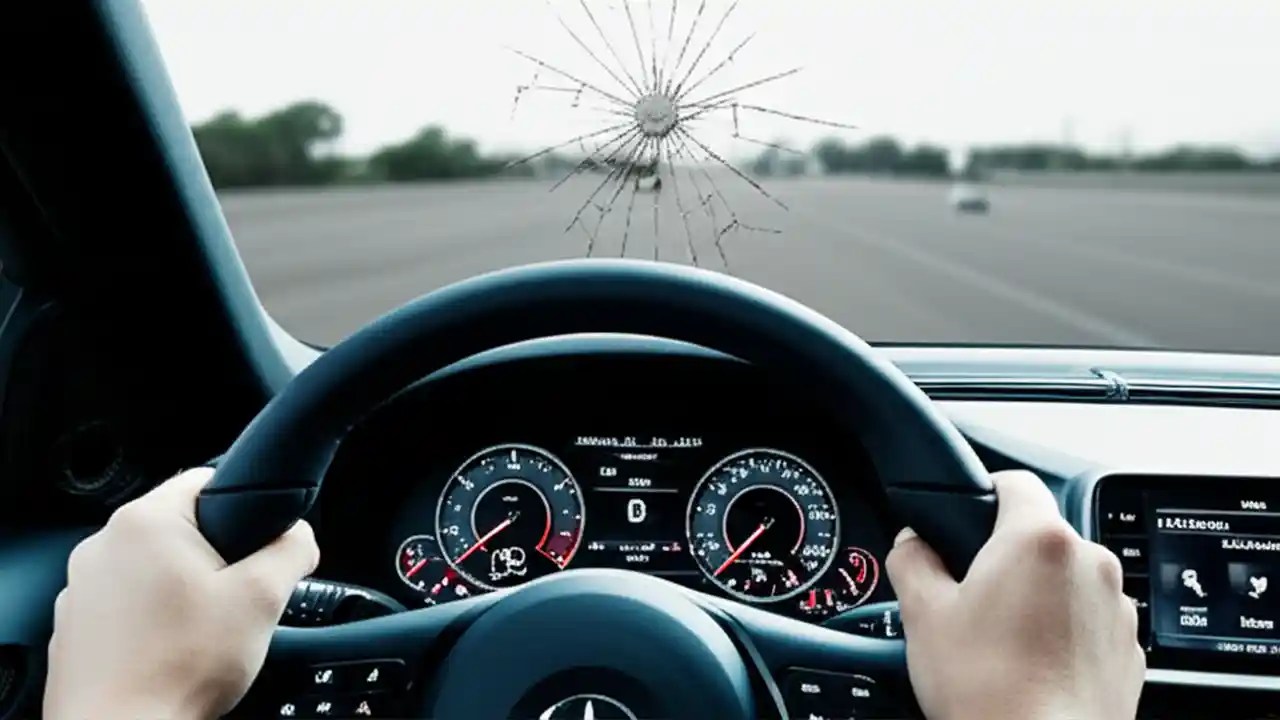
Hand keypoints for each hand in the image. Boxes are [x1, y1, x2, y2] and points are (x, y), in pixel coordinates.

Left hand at [45, 468, 319, 719]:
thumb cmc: (179, 669)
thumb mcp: (262, 598)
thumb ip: (292, 549)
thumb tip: (300, 536)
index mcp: (146, 522)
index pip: (208, 480)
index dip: (246, 510)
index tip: (259, 546)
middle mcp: (103, 545)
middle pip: (181, 529)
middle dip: (216, 558)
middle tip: (236, 599)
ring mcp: (81, 587)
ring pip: (153, 568)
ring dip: (182, 590)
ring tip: (202, 633)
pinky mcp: (74, 625)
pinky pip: (127, 605)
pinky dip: (152, 620)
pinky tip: (172, 651)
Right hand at [886, 470, 1144, 719]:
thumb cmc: (987, 690)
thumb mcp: (922, 614)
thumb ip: (911, 559)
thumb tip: (912, 545)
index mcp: (1038, 539)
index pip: (1014, 481)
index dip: (984, 493)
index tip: (967, 518)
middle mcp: (1090, 563)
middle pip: (1040, 536)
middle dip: (1006, 558)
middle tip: (969, 598)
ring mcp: (1117, 608)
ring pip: (1067, 580)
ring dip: (1039, 596)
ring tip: (1002, 640)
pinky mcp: (1129, 650)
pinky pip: (1090, 622)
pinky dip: (1064, 633)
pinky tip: (1032, 665)